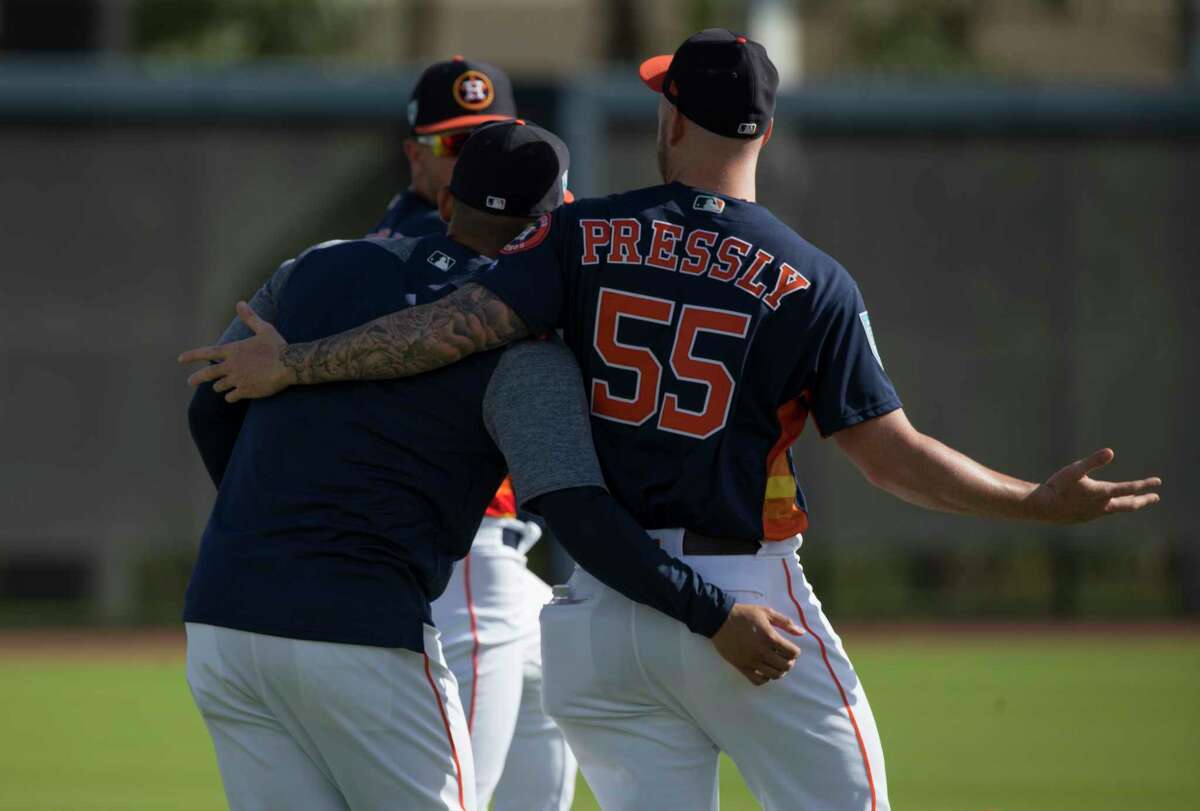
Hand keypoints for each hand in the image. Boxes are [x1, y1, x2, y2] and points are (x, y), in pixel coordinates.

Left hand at [178, 302, 292, 401]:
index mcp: (233, 350)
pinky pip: (232, 396)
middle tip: (190, 381)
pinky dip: (231, 396)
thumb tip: (240, 303)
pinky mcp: (245, 391)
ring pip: (219, 386)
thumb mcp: (264, 329)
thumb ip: (250, 318)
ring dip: (220, 386)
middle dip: (196, 378)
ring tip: (222, 387)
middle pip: (207, 374)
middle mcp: (231, 365)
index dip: (192, 356)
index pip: (207, 353)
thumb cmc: (277, 346)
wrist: (288, 365)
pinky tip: (234, 396)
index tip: (180, 359)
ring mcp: (237, 379)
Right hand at [711, 603, 803, 685]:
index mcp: (769, 637)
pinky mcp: (742, 667)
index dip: (795, 651)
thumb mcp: (766, 612)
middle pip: (785, 666)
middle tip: (784, 656)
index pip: (792, 653)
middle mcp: (762, 652)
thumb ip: (785, 622)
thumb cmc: (744, 614)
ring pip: (774, 675)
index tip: (790, 648)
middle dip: (789, 661)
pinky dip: (765, 678)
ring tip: (775, 662)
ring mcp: (751, 661)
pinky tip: (764, 669)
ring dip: (779, 670)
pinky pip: (758, 681)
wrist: (719, 620)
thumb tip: (802, 633)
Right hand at [1026, 448, 1160, 523]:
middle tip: (1155, 497)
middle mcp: (1103, 505)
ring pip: (1117, 508)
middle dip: (1144, 500)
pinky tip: (1107, 506)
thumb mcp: (1075, 470)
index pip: (1130, 488)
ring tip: (1135, 501)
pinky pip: (1104, 513)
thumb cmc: (1058, 486)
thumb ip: (1093, 461)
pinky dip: (1112, 508)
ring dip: (1128, 504)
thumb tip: (1111, 451)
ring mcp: (1094, 513)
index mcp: (1103, 493)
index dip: (1145, 484)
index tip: (1158, 482)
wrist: (1043, 507)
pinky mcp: (1085, 517)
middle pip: (1129, 504)